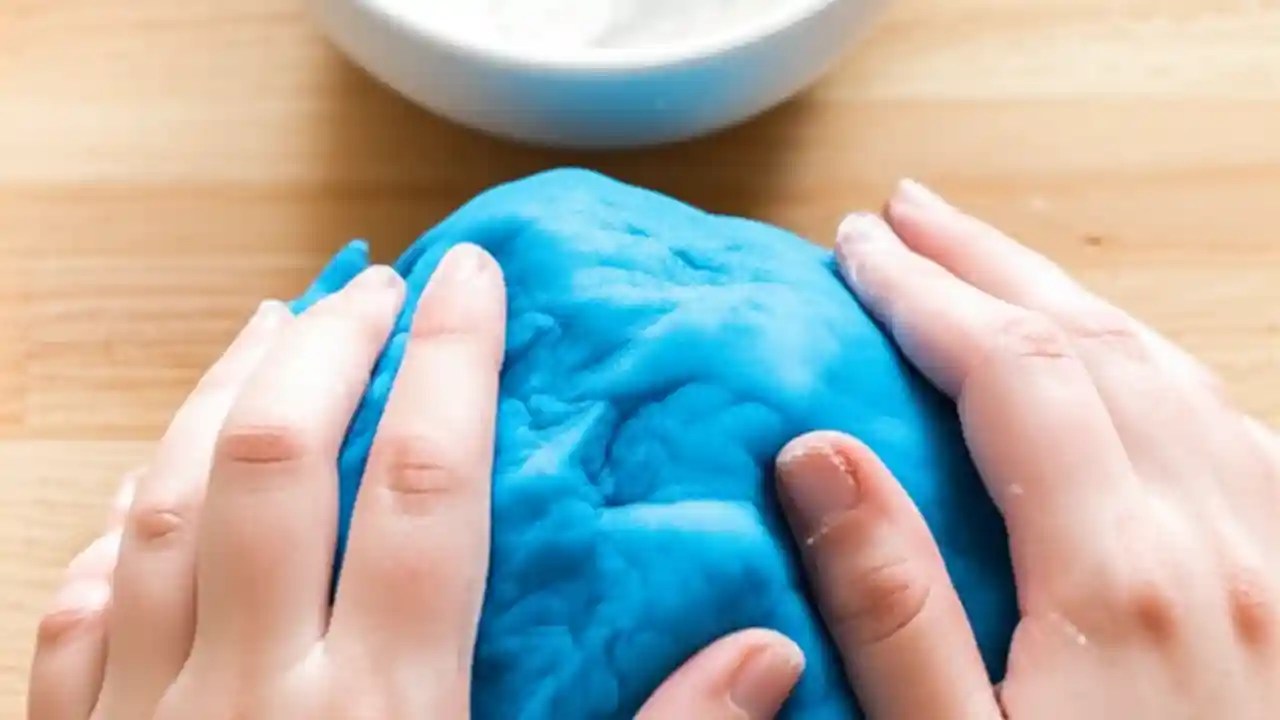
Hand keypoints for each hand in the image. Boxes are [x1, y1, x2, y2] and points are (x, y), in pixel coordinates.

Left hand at [27, 244, 805, 719]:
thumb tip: (770, 654)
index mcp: (379, 713)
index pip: (418, 488)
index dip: (449, 365)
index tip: (469, 277)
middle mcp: (247, 697)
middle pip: (272, 464)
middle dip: (326, 348)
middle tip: (372, 282)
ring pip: (161, 511)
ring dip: (217, 401)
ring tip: (270, 329)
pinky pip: (77, 619)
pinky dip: (118, 535)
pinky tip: (146, 496)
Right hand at [773, 181, 1279, 717]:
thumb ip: (890, 608)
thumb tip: (815, 455)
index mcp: (1122, 578)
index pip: (1013, 370)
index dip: (926, 293)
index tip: (857, 248)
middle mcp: (1221, 544)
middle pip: (1097, 341)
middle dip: (990, 262)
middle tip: (910, 215)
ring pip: (1175, 372)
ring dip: (1070, 300)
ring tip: (991, 267)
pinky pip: (1234, 435)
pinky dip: (1155, 371)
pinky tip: (1123, 375)